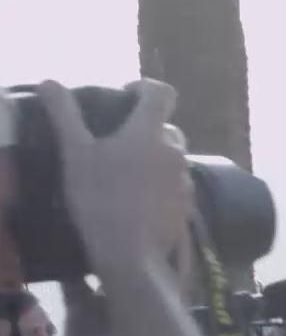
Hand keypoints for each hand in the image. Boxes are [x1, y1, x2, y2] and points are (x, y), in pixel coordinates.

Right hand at [38, 80, 190, 279]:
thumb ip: (65, 115)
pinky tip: (136, 198)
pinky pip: (174, 183)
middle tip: (116, 140)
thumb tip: (49, 81)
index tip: (125, 94)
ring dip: (153, 156)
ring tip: (124, 171)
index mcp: (150, 132)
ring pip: (172, 156)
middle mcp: (175, 151)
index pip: (162, 93)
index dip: (145, 87)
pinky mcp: (187, 205)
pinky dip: (159, 182)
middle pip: (166, 126)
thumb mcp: (75, 154)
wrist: (132, 254)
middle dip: (145, 127)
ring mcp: (185, 179)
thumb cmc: (100, 199)